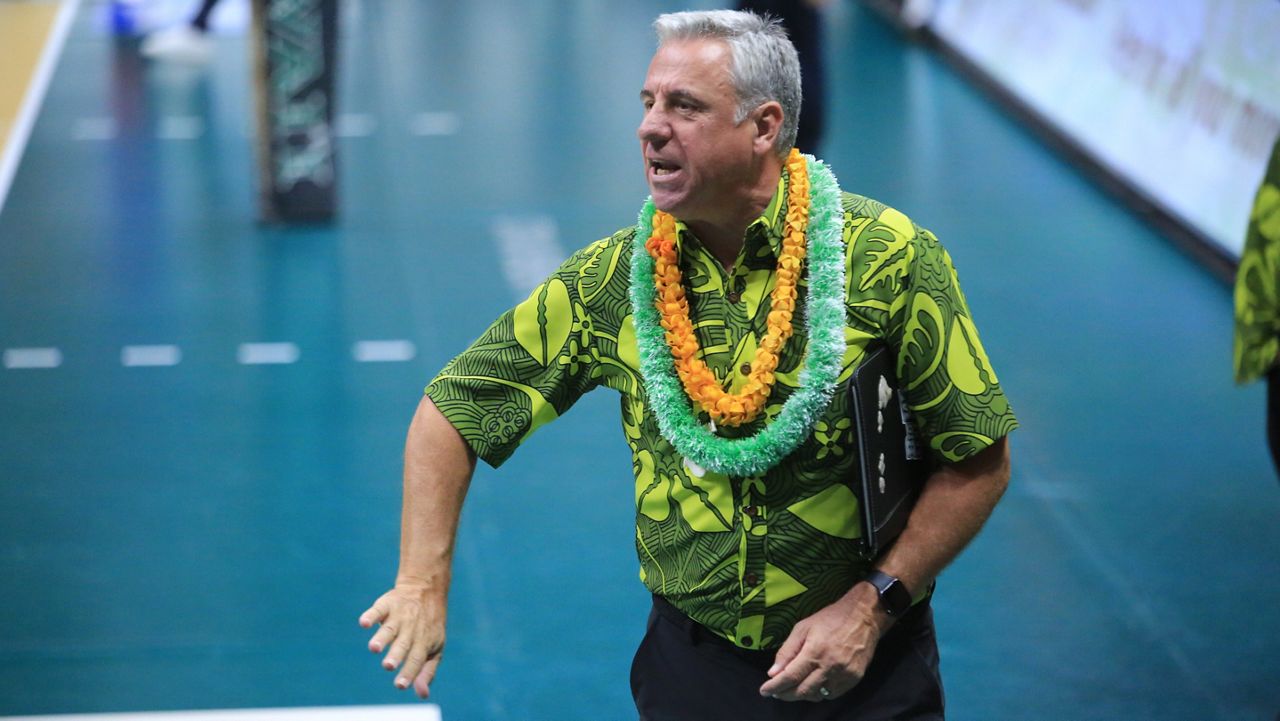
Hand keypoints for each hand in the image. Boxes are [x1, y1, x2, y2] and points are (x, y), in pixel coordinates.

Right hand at [359, 583, 446, 698]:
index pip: (416, 659)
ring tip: (374, 647)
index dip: (409, 672)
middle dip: (396, 655)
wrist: (426, 590)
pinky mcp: (387, 604)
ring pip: (390, 628)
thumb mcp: (434, 648)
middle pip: (403, 644)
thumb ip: (427, 671)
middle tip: (388, 665)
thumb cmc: (428, 626)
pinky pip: (378, 610)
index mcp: (424, 642)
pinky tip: (364, 623)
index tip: (400, 685)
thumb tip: (422, 694)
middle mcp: (412, 629)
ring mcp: (399, 616)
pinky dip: (371, 615)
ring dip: (382, 638)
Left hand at [758, 583, 891, 701]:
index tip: (764, 690)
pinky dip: (819, 693)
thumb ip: (787, 651)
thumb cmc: (830, 618)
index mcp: (815, 651)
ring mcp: (844, 674)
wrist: (864, 616)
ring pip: (817, 695)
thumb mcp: (803, 627)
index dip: (775, 687)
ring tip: (792, 689)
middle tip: (775, 692)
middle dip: (785, 694)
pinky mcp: (855, 678)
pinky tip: (812, 686)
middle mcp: (830, 666)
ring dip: (802, 695)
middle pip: (803, 691)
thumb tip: (773, 672)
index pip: (790, 677)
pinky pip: (833, 694)